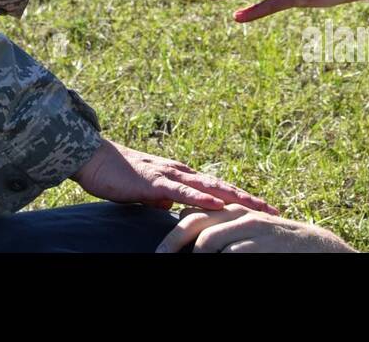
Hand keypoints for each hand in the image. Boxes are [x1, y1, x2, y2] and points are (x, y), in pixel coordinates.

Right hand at [71, 140, 278, 214]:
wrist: (94, 158)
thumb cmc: (118, 176)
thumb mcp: (147, 192)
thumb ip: (163, 197)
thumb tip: (173, 209)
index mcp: (181, 175)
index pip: (217, 188)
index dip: (241, 199)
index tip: (263, 209)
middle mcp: (181, 171)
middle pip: (222, 186)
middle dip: (249, 199)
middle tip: (274, 211)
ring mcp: (170, 175)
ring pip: (209, 187)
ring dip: (234, 197)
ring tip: (257, 207)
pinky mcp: (155, 182)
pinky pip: (182, 191)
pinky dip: (201, 198)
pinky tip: (216, 204)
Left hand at [157, 204, 354, 252]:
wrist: (310, 243)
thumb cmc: (272, 242)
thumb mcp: (244, 232)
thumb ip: (221, 231)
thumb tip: (194, 241)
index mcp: (228, 209)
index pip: (191, 213)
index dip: (172, 230)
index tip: (158, 248)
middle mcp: (235, 213)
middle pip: (193, 222)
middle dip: (172, 241)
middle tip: (158, 257)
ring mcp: (247, 226)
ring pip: (208, 237)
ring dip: (194, 255)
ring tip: (184, 264)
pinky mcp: (259, 241)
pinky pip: (231, 252)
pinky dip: (219, 261)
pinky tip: (212, 266)